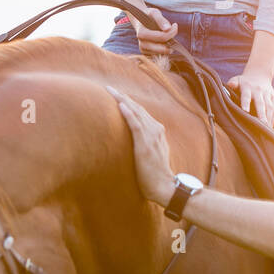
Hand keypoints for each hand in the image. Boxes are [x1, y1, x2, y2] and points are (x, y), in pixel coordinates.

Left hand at [105, 87, 174, 205]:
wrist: (164, 186)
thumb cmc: (155, 173)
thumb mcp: (151, 153)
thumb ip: (146, 142)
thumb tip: (133, 140)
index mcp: (156, 130)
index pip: (140, 112)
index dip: (128, 102)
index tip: (116, 94)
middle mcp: (156, 130)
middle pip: (137, 108)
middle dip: (123, 97)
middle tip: (109, 88)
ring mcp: (152, 136)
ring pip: (136, 113)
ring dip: (123, 100)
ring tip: (111, 91)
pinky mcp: (145, 144)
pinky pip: (136, 125)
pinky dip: (128, 114)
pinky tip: (120, 105)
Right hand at [130, 5, 177, 60]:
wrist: (139, 20)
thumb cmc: (148, 15)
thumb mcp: (154, 13)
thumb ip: (161, 20)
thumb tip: (168, 29)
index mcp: (142, 33)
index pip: (162, 37)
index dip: (172, 32)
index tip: (175, 25)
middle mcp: (141, 44)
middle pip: (161, 49)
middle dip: (170, 42)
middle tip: (173, 34)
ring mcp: (144, 50)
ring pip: (161, 53)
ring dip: (167, 46)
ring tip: (167, 37)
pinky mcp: (147, 54)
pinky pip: (159, 55)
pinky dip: (164, 49)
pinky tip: (163, 41)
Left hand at [226, 68, 273, 126]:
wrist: (259, 74)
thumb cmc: (244, 81)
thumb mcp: (237, 79)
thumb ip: (233, 82)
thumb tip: (230, 84)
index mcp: (248, 87)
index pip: (246, 96)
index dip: (246, 103)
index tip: (245, 111)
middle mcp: (258, 91)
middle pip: (260, 103)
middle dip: (261, 114)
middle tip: (262, 123)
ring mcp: (267, 95)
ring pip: (269, 107)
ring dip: (268, 118)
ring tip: (267, 128)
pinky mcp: (273, 98)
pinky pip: (273, 109)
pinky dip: (272, 119)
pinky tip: (270, 127)